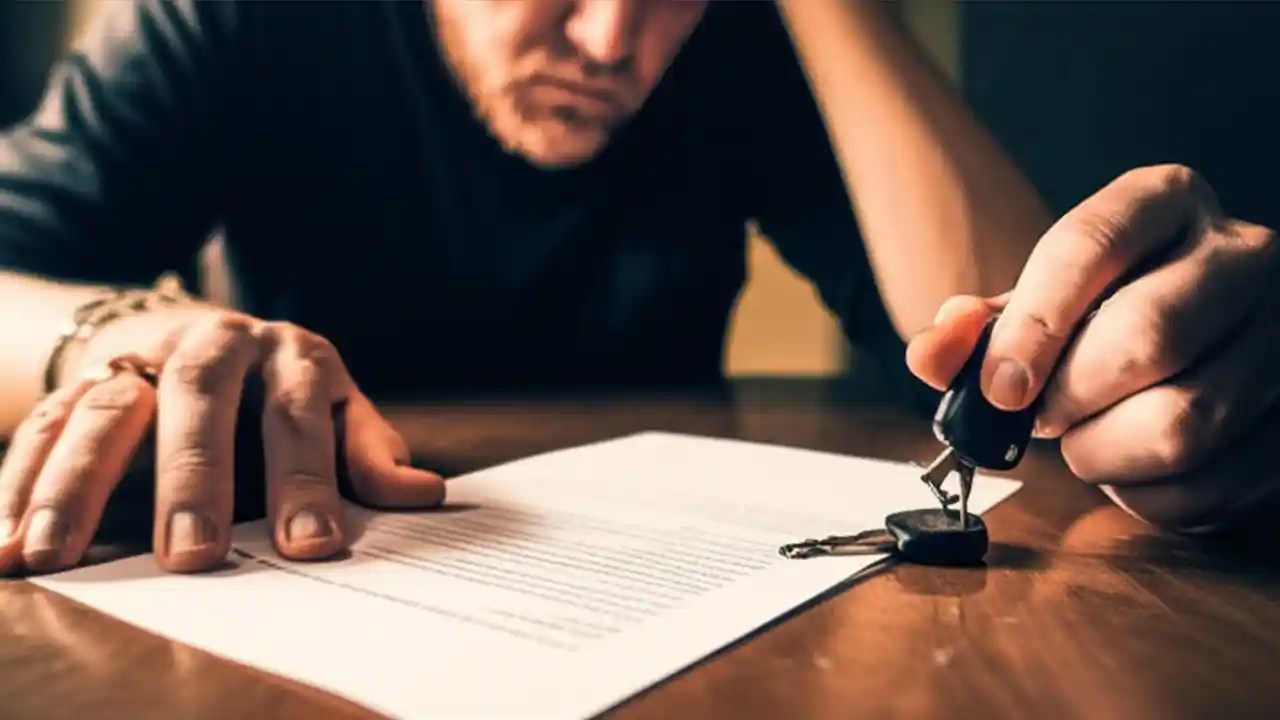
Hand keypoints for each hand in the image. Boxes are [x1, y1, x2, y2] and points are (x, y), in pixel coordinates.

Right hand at [0, 310, 444, 574]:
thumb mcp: (338, 412)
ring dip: (73, 484)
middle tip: (193, 558)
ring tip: (51, 557)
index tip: (311, 546)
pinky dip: (19, 481)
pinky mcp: (84, 380)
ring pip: (104, 409)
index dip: (306, 479)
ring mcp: (143, 358)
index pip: (299, 414)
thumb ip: (368, 453)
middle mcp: (214, 346)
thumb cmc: (286, 395)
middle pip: (198, 400)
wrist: (207, 340)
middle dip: (192, 478)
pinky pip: (44, 423)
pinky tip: (7, 543)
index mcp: (289, 356)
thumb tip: (424, 494)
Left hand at [906, 164, 1279, 530]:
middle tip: (1042, 414)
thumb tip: (931, 355)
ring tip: (1088, 439)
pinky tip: (1132, 469)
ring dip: (1104, 454)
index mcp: (1165, 202)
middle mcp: (1243, 253)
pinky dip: (1149, 496)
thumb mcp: (1040, 303)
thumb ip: (977, 328)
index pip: (1091, 247)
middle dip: (1070, 396)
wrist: (1206, 337)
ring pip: (1183, 422)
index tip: (999, 387)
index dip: (1033, 326)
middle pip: (1146, 339)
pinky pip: (1212, 483)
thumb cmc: (1107, 315)